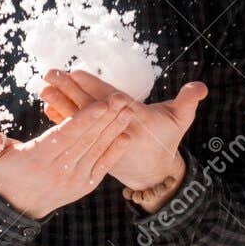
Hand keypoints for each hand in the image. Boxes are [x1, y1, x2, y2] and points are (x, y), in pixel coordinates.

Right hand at [0, 98, 134, 220]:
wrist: (17, 206)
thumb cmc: (5, 172)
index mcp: (39, 159)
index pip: (66, 137)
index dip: (84, 120)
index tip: (101, 104)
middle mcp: (60, 171)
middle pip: (86, 141)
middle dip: (106, 119)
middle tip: (122, 98)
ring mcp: (74, 180)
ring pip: (97, 151)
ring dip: (114, 130)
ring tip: (129, 110)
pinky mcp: (84, 186)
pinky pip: (102, 166)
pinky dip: (114, 152)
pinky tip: (126, 136)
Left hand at [38, 69, 206, 192]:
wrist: (152, 172)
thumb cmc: (166, 138)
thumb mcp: (180, 120)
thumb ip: (188, 101)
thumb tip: (201, 86)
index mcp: (133, 120)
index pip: (111, 101)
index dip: (94, 88)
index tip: (78, 73)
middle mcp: (114, 130)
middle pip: (89, 108)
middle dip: (70, 91)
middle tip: (51, 74)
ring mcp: (101, 139)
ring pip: (78, 118)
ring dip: (60, 103)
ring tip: (43, 88)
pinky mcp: (93, 144)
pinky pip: (76, 131)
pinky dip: (62, 119)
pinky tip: (47, 106)